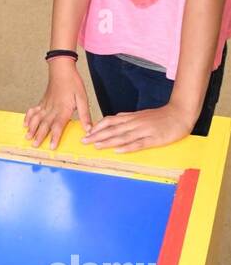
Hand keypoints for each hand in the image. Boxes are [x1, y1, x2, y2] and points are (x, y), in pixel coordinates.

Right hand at [24, 61, 91, 148]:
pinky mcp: (43, 101)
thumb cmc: (73, 82)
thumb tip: (89, 129)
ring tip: (27, 137)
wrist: (62, 69)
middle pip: (45, 124)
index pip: (58, 125)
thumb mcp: (83, 98)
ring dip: (32, 128)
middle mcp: (52, 108)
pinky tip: (25, 124)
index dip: (54, 136)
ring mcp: (46, 104)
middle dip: (39, 136)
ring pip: (37, 118)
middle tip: (34, 146)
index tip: (51, 146)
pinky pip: (34, 111)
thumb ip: (84, 115)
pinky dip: (28, 117)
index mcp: (63, 109)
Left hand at [80, 103, 194, 152]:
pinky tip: (118, 150)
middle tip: (84, 141)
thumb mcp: (142, 114)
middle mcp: (135, 123)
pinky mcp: (154, 139)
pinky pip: (139, 144)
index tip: (87, 133)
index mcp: (132, 117)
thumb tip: (114, 118)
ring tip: (96, 146)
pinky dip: (128, 147)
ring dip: (109, 141)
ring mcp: (144, 131)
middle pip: (113, 129)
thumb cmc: (161, 116)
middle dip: (98, 135)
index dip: (98, 127)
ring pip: (123, 136)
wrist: (180, 114)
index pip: (111, 121)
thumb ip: (128, 117)